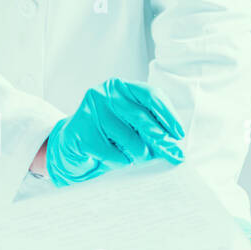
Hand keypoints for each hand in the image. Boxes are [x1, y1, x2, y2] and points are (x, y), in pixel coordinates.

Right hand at [46, 78, 183, 186]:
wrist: (72, 144)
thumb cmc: (108, 134)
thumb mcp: (131, 126)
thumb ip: (153, 132)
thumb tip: (177, 153)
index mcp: (119, 87)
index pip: (151, 96)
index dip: (168, 116)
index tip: (178, 134)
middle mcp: (103, 94)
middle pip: (143, 118)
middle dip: (160, 139)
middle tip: (171, 153)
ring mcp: (91, 112)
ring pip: (131, 140)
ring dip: (138, 155)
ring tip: (131, 155)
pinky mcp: (82, 133)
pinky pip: (114, 155)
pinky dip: (119, 162)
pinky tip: (112, 158)